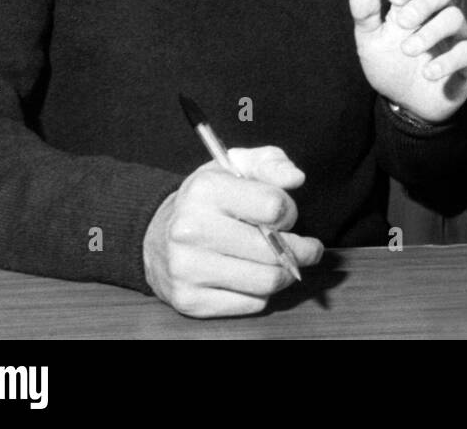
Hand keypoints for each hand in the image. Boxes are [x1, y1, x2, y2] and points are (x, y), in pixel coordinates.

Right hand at [142, 146, 322, 317]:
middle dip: (302, 249)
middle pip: (273, 251)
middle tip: (309, 248)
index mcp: (205, 190)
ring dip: (286, 273)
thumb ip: (272, 163)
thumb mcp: (238, 165)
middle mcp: (190, 229)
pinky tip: (256, 277)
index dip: (289, 212)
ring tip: (288, 263)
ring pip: (266, 281)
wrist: (157, 235)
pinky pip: (250, 303)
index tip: (285, 215)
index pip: (274, 207)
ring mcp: (187, 268)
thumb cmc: (210, 198)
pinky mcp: (189, 299)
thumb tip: (296, 178)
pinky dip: (262, 292)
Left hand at [351, 0, 466, 123]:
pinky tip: (428, 73)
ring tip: (408, 51)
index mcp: (413, 6)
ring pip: (455, 17)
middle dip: (422, 3)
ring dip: (430, 32)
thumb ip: (365, 14)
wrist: (406, 105)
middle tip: (403, 22)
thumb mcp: (371, 42)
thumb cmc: (390, 66)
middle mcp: (437, 16)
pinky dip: (447, 61)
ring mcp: (455, 36)